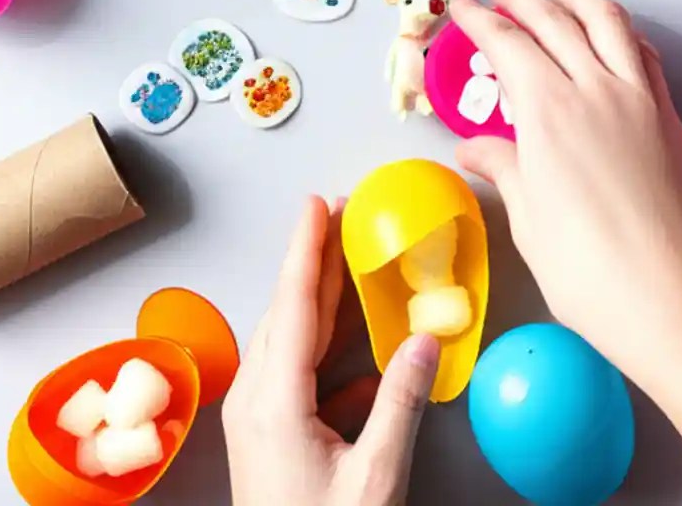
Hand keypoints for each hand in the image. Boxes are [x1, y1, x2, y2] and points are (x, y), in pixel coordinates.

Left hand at [223, 196, 441, 505]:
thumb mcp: (376, 476)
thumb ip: (400, 403)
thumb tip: (425, 340)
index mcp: (275, 405)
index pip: (292, 308)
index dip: (306, 251)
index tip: (316, 205)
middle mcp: (256, 403)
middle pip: (287, 314)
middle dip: (314, 262)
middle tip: (342, 217)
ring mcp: (258, 419)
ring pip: (290, 341)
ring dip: (320, 302)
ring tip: (351, 266)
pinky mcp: (269, 436)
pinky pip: (297, 376)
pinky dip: (329, 353)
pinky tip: (364, 353)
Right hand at [452, 0, 681, 505]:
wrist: (671, 298)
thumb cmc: (588, 272)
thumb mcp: (530, 220)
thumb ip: (505, 168)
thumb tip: (473, 148)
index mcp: (549, 112)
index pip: (507, 43)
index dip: (480, 20)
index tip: (464, 8)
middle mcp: (596, 90)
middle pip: (555, 19)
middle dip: (523, 0)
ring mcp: (641, 100)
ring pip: (608, 21)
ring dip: (575, 1)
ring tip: (555, 2)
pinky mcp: (671, 119)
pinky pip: (645, 54)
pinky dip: (621, 33)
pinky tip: (612, 43)